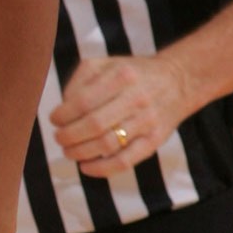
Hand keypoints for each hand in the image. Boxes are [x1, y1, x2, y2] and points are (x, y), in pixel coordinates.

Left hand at [49, 55, 195, 178]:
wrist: (177, 81)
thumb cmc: (132, 74)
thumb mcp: (106, 64)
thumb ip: (81, 80)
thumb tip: (64, 107)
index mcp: (121, 76)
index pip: (83, 101)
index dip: (63, 115)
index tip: (54, 119)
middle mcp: (136, 98)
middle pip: (94, 124)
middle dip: (69, 135)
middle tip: (59, 138)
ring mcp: (146, 122)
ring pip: (107, 145)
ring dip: (80, 152)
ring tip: (69, 151)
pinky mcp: (153, 141)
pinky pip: (125, 161)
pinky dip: (101, 168)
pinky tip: (85, 167)